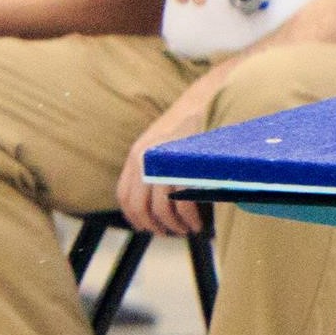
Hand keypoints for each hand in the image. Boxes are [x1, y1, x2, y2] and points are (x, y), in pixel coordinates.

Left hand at [117, 92, 212, 235]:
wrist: (211, 101)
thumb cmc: (192, 127)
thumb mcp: (164, 145)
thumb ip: (154, 168)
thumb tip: (155, 204)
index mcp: (137, 155)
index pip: (124, 196)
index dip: (134, 217)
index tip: (147, 228)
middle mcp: (145, 159)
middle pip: (139, 207)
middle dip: (155, 226)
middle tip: (171, 233)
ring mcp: (164, 163)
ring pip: (161, 210)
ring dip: (175, 226)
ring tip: (188, 229)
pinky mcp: (184, 166)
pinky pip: (182, 205)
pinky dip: (190, 220)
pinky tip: (198, 224)